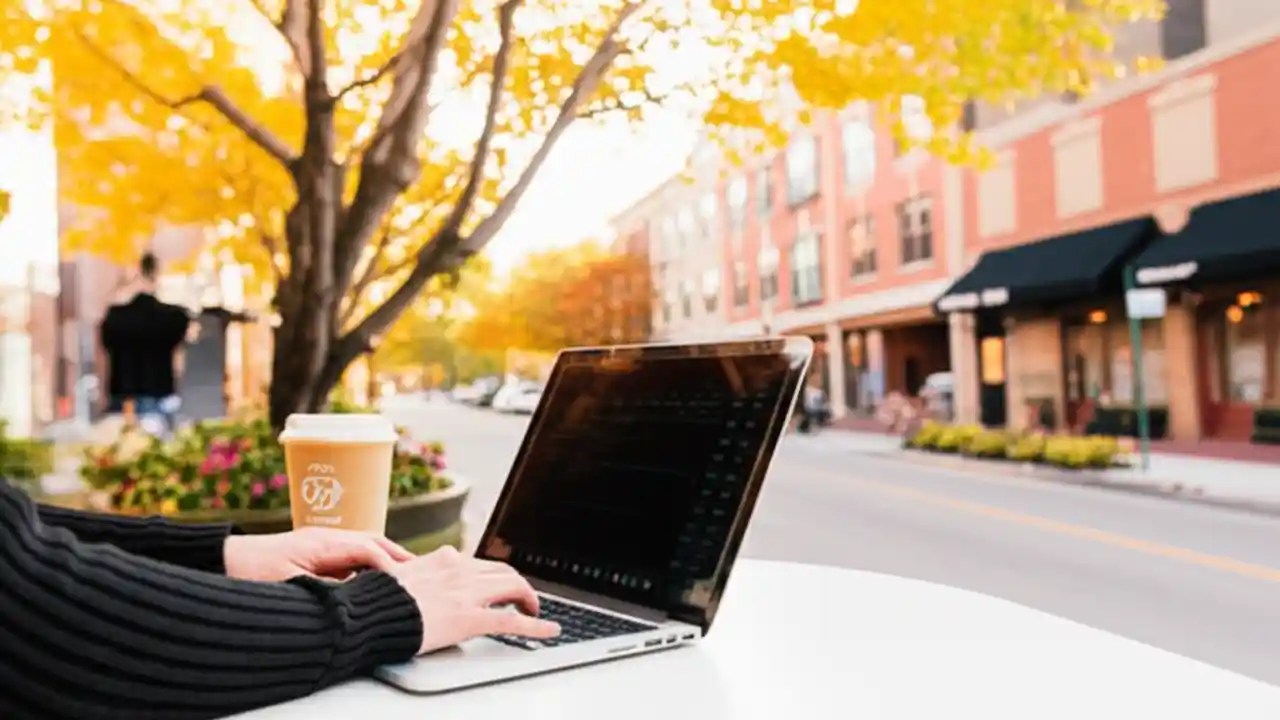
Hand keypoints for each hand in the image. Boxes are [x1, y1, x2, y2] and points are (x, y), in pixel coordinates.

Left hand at [224, 527, 414, 581]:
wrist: (225, 559)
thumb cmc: (251, 573)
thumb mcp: (288, 586)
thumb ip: (324, 588)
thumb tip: (355, 592)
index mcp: (322, 543)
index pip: (367, 549)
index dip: (389, 565)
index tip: (405, 583)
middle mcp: (326, 537)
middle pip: (372, 541)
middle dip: (398, 556)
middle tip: (424, 571)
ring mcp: (322, 541)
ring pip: (364, 545)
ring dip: (387, 557)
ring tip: (409, 572)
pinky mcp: (316, 550)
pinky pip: (352, 552)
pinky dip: (371, 561)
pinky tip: (378, 574)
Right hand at [386, 546, 560, 653]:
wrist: (370, 614)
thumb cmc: (376, 600)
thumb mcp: (399, 576)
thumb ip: (418, 575)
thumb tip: (416, 579)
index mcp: (445, 558)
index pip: (480, 563)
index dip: (495, 575)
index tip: (500, 584)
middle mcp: (461, 569)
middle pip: (504, 571)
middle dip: (518, 585)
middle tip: (523, 599)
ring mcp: (468, 593)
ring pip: (514, 588)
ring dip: (529, 599)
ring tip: (534, 612)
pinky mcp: (471, 618)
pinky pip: (512, 621)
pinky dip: (536, 626)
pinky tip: (549, 630)